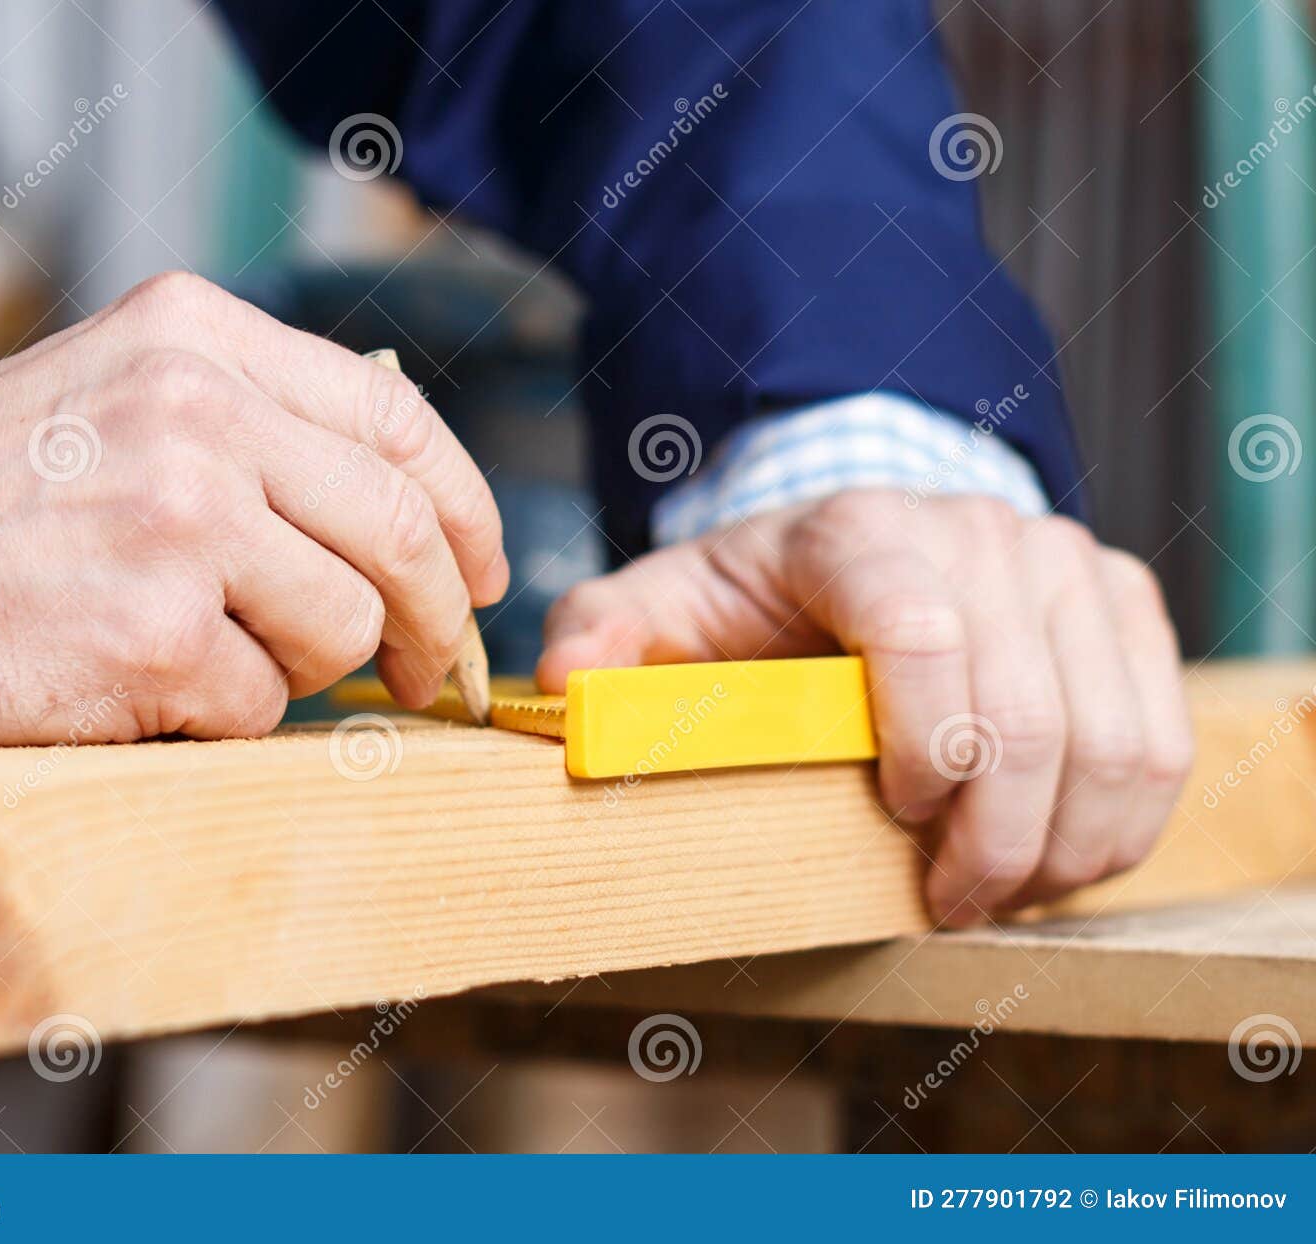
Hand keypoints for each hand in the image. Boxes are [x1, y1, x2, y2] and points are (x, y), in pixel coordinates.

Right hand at [0, 271, 506, 744]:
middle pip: (398, 532)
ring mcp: (179, 524)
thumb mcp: (121, 394)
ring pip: (344, 628)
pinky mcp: (155, 638)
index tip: (484, 568)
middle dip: (442, 616)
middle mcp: (197, 413)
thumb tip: (407, 509)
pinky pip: (264, 703)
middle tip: (442, 667)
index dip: (465, 507)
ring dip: (301, 666)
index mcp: (197, 338)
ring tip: (207, 652)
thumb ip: (258, 420)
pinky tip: (144, 683)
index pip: (397, 420)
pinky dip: (223, 714)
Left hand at [537, 490, 1193, 925]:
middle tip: (946, 899)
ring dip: (1059, 845)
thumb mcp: (661, 605)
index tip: (896, 813)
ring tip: (998, 890)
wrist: (858, 545)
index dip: (921, 742)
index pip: (917, 629)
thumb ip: (600, 638)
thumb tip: (560, 691)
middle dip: (990, 837)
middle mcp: (973, 530)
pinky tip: (1055, 859)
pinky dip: (1117, 824)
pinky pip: (1157, 737)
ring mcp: (1061, 562)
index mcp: (856, 529)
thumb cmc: (758, 595)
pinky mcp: (1118, 603)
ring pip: (1110, 737)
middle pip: (1026, 710)